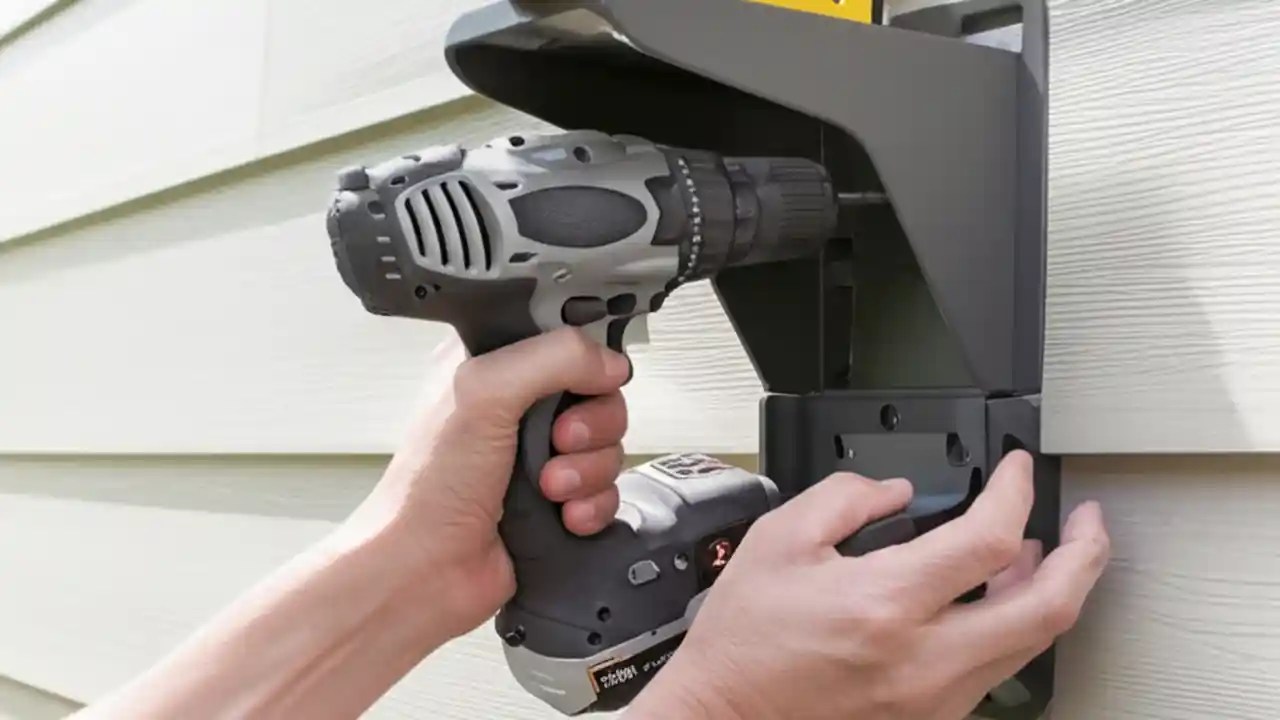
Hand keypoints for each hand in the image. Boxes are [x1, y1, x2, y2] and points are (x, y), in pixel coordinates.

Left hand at [341, 328, 631, 638]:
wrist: (428, 571)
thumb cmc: (429, 488)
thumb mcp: (483, 393)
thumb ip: (553, 358)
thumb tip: (609, 362)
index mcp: (492, 364)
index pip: (563, 337)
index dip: (584, 355)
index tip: (583, 378)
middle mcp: (518, 406)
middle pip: (599, 393)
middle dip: (592, 423)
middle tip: (559, 441)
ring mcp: (539, 454)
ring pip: (608, 444)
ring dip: (589, 470)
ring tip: (551, 488)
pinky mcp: (558, 499)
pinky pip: (608, 489)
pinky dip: (593, 504)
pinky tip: (564, 515)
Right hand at [629, 451, 1109, 719]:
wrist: (723, 718)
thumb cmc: (744, 643)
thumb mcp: (778, 542)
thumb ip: (845, 499)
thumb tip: (898, 491)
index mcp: (884, 603)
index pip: (989, 540)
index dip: (1015, 493)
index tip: (1016, 472)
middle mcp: (922, 658)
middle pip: (1047, 609)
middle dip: (1085, 556)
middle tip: (1088, 524)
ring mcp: (933, 698)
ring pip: (1030, 646)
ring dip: (1052, 593)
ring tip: (1046, 557)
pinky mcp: (929, 718)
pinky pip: (995, 671)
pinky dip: (1011, 628)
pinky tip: (995, 602)